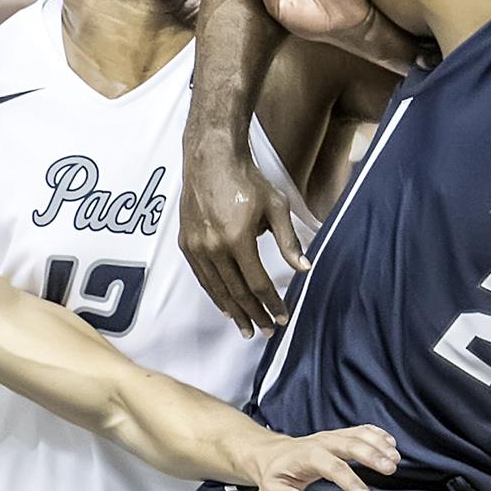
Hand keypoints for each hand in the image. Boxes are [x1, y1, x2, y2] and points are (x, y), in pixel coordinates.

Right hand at [180, 142, 307, 338]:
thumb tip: (303, 268)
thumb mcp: (276, 206)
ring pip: (217, 289)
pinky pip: (202, 277)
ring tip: (246, 328)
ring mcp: (197, 246)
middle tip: (267, 331)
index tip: (282, 316)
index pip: (258, 283)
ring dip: (233, 311)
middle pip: (236, 292)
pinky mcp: (186, 243)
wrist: (211, 159)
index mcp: (237, 239)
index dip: (271, 303)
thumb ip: (288, 240)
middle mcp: (214, 247)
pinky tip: (225, 306)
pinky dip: (215, 294)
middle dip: (253, 314)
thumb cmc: (247, 179)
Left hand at [249, 424, 399, 490]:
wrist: (272, 455)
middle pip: (350, 445)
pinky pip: (359, 430)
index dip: (351, 482)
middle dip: (371, 455)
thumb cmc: (274, 476)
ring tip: (396, 458)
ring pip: (357, 435)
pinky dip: (375, 433)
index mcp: (307, 456)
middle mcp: (321, 442)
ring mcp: (330, 436)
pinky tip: (391, 442)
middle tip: (391, 469)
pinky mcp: (337, 435)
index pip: (332, 467)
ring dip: (378, 443)